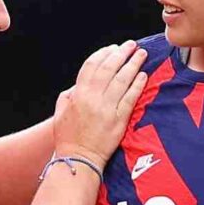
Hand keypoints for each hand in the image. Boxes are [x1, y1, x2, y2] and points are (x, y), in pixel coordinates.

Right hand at [54, 41, 147, 167]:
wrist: (79, 159)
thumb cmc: (68, 137)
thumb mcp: (60, 112)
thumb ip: (69, 95)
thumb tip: (79, 83)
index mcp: (78, 94)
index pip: (92, 66)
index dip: (103, 54)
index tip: (113, 48)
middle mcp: (93, 99)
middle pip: (109, 69)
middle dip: (121, 54)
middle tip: (131, 45)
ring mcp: (107, 109)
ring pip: (122, 80)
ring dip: (133, 64)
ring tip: (141, 55)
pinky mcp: (119, 120)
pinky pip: (131, 98)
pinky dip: (137, 85)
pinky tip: (143, 75)